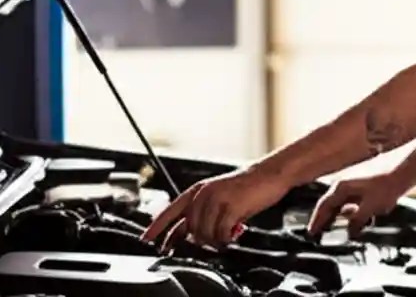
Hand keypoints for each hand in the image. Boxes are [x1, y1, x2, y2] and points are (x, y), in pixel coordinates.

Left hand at [141, 166, 289, 250]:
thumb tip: (186, 234)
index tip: (145, 239)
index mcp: (198, 190)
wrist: (269, 174)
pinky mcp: (231, 206)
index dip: (156, 227)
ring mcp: (217, 199)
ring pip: (205, 234)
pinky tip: (235, 234)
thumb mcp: (218, 197)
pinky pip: (221, 233)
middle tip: (218, 238)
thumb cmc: (246, 187)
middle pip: (190, 229)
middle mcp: (204, 194)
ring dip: (217, 240)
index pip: (170, 211)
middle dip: (201, 239)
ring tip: (229, 234)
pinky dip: (227, 238)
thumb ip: (202, 213)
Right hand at [306, 172, 409, 237]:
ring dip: (340, 217)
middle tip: (321, 233)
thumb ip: (357, 221)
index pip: (324, 206)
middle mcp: (346, 183)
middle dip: (326, 219)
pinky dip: (353, 212)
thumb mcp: (369, 207)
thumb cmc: (386, 184)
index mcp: (341, 187)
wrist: (404, 170)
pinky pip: (354, 202)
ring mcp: (356, 183)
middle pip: (331, 204)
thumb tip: (350, 232)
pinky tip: (360, 220)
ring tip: (339, 230)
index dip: (317, 220)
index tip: (312, 232)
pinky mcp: (367, 185)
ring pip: (343, 203)